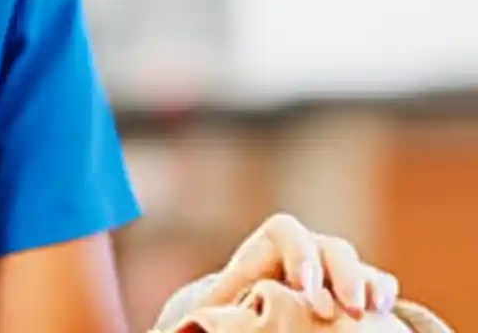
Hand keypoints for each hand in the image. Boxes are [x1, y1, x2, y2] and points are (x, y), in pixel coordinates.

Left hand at [198, 213, 398, 321]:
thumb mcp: (221, 304)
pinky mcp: (358, 286)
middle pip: (329, 247)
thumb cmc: (236, 305)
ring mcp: (335, 265)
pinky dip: (382, 292)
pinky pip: (377, 281)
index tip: (302, 289)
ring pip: (355, 262)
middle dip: (339, 275)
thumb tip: (171, 328)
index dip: (298, 255)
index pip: (286, 232)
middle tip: (340, 309)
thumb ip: (208, 310)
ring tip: (365, 314)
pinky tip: (384, 312)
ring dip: (363, 284)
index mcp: (270, 244)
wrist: (262, 311)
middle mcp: (307, 249)